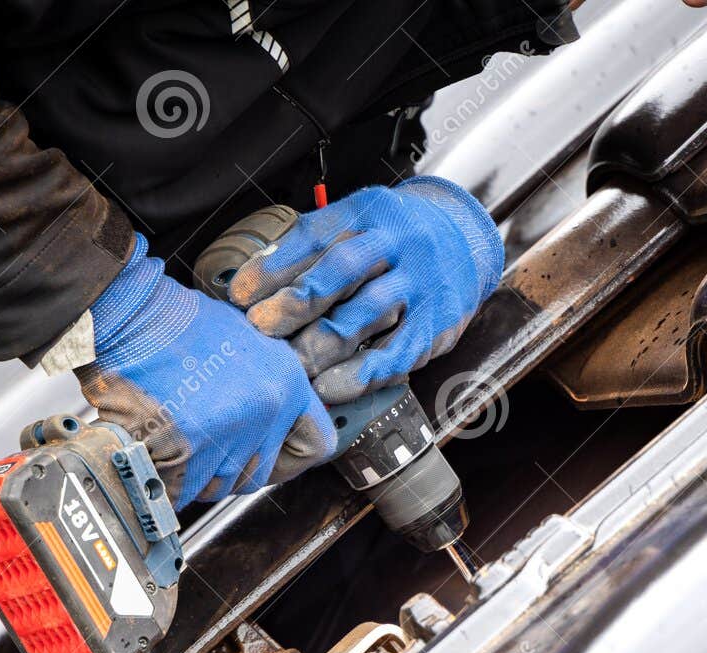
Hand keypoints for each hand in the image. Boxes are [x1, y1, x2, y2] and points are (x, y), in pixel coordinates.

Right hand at [79, 234, 335, 508]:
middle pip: (259, 474)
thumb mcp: (240, 338)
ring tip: (175, 442)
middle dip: (231, 469)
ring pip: (221, 486)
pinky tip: (156, 453)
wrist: (127, 315)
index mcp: (286, 382)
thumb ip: (262, 382)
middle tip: (204, 448)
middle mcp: (265, 412)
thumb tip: (263, 413)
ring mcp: (228, 436)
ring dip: (198, 477)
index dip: (291, 456)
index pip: (316, 445)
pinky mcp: (188, 453)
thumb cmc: (171, 320)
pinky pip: (186, 490)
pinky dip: (170, 482)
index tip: (273, 456)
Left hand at [228, 177, 503, 403]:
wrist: (468, 244)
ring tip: (287, 366)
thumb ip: (310, 249)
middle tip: (259, 329)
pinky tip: (328, 387)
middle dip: (296, 303)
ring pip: (367, 314)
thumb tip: (247, 284)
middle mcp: (399, 243)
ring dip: (321, 344)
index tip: (238, 295)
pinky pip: (396, 353)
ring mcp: (421, 284)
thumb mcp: (359, 223)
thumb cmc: (395, 240)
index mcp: (371, 212)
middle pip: (343, 270)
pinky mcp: (436, 325)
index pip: (316, 236)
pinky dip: (359, 374)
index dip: (274, 267)